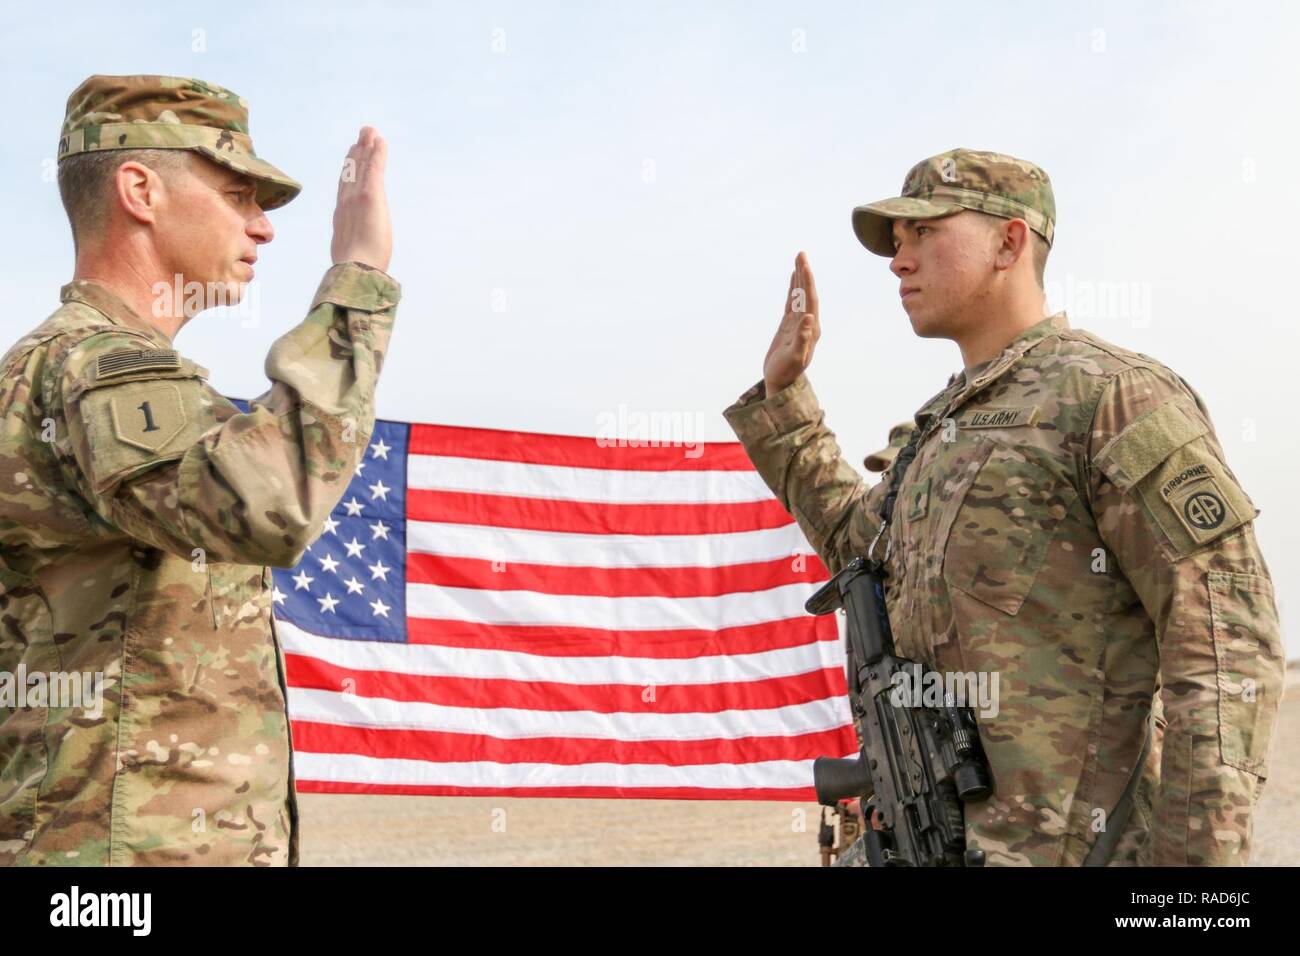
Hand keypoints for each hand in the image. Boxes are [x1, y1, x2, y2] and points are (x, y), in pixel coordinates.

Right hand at [330, 126, 391, 271]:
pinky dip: (376, 153)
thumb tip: (355, 259)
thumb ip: (352, 250)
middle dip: (356, 153)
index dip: (348, 171)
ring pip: (361, 166)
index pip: (345, 188)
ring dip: (366, 148)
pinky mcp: (370, 195)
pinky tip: (379, 141)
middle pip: (351, 172)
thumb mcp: (352, 256)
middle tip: (361, 136)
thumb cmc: (356, 270)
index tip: (351, 157)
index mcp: (343, 217)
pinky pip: (374, 169)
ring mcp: (357, 197)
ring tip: (369, 132)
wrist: (355, 270)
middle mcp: (347, 203)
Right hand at [763, 251, 819, 394]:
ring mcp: (798, 323)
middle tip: (801, 254)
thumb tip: (809, 317)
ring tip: (798, 259)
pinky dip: (792, 289)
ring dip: (799, 277)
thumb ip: (803, 338)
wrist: (781, 382)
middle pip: (807, 293)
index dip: (808, 282)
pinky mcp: (788, 325)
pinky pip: (791, 302)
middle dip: (804, 273)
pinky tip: (792, 278)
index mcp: (812, 329)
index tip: (805, 265)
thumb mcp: (795, 357)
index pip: (811, 300)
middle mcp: (808, 323)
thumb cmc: (787, 372)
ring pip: (799, 295)